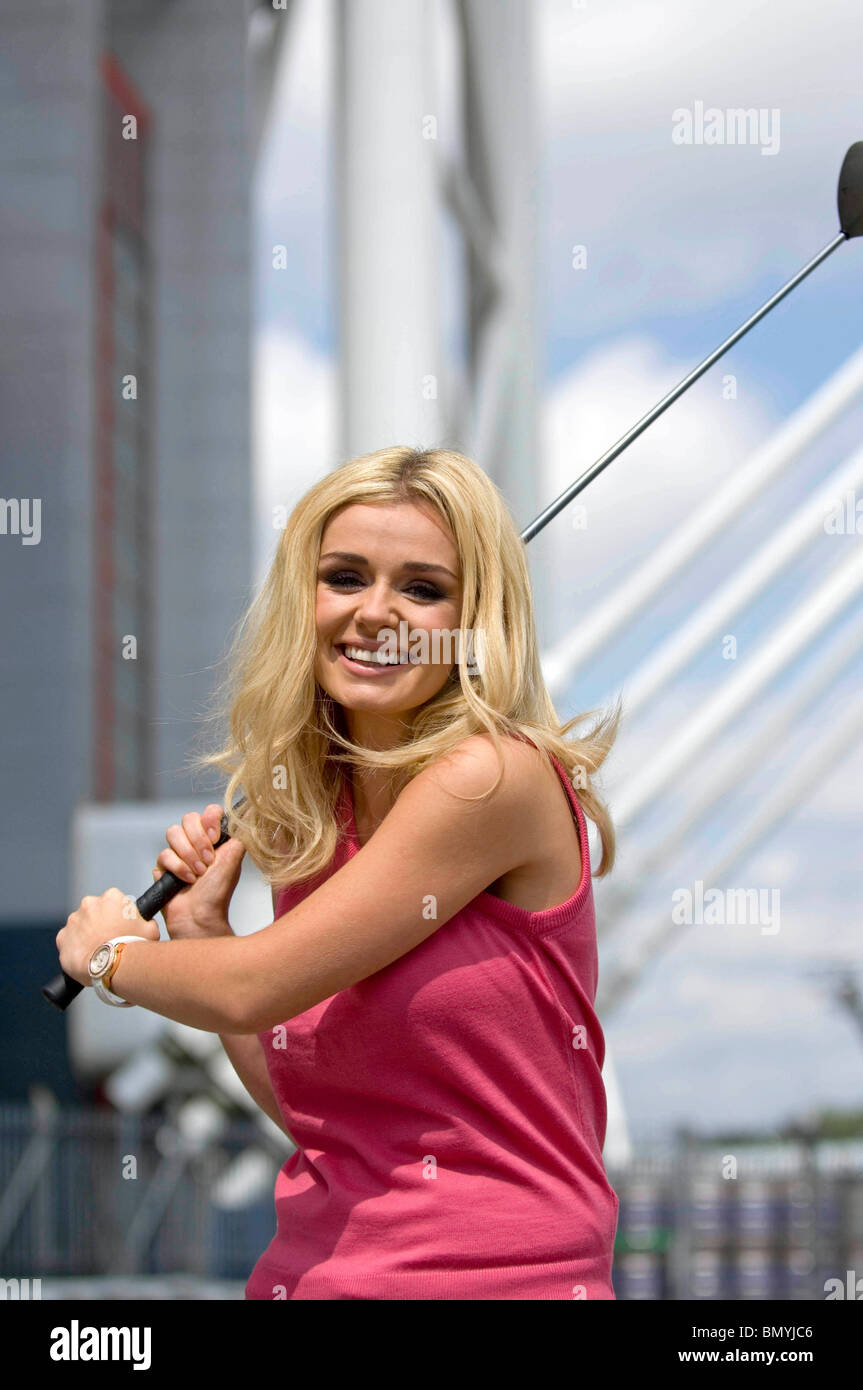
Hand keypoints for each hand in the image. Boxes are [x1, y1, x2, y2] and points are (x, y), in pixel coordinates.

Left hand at [57, 887, 159, 985]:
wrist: (114, 966)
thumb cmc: (134, 946)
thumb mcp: (151, 929)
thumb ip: (144, 921)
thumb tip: (145, 924)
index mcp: (112, 897)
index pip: (114, 902)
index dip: (118, 916)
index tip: (121, 928)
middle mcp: (89, 904)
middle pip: (95, 912)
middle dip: (100, 923)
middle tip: (109, 940)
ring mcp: (74, 921)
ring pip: (80, 926)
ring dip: (86, 935)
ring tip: (98, 952)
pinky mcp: (62, 938)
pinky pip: (68, 942)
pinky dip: (75, 948)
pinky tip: (86, 958)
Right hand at [154, 804, 245, 938]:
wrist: (201, 916)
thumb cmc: (218, 892)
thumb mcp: (234, 858)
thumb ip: (238, 834)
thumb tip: (245, 815)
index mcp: (215, 838)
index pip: (209, 812)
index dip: (209, 820)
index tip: (215, 837)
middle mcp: (196, 842)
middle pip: (188, 818)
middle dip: (198, 840)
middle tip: (208, 860)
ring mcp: (178, 853)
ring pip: (173, 833)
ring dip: (188, 854)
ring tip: (198, 873)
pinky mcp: (163, 866)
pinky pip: (163, 854)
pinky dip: (177, 868)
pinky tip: (187, 880)